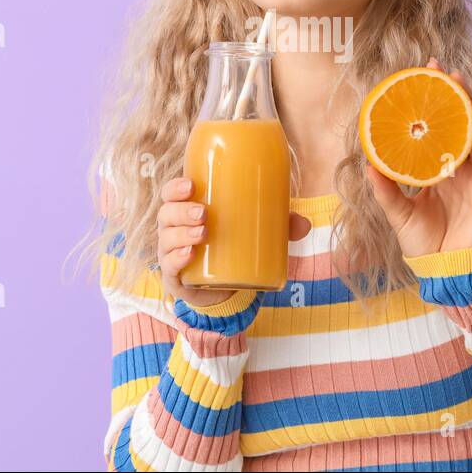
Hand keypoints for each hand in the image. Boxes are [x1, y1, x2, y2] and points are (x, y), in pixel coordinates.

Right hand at [156, 176, 311, 307]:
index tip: (192, 185)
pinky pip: (169, 267)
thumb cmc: (234, 246)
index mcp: (187, 211)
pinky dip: (176, 260)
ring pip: (166, 239)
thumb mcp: (256, 232)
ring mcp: (171, 254)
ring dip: (181, 234)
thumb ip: (280, 226)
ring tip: (203, 233)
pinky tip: (189, 255)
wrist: (224, 287)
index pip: (172, 194)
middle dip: (182, 211)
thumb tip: (305, 224)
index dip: (176, 187)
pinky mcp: (177, 278)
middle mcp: (174, 230)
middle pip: (167, 214)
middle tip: (205, 213)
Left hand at [365, 58, 471, 259]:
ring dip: (467, 103)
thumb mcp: (398, 213)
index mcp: (439, 172)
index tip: (415, 81)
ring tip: (455, 78)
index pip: (435, 131)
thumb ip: (385, 190)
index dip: (428, 107)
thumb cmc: (426, 245)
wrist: (447, 273)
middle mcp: (460, 169)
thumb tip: (367, 163)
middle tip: (435, 67)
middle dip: (448, 93)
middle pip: (455, 123)